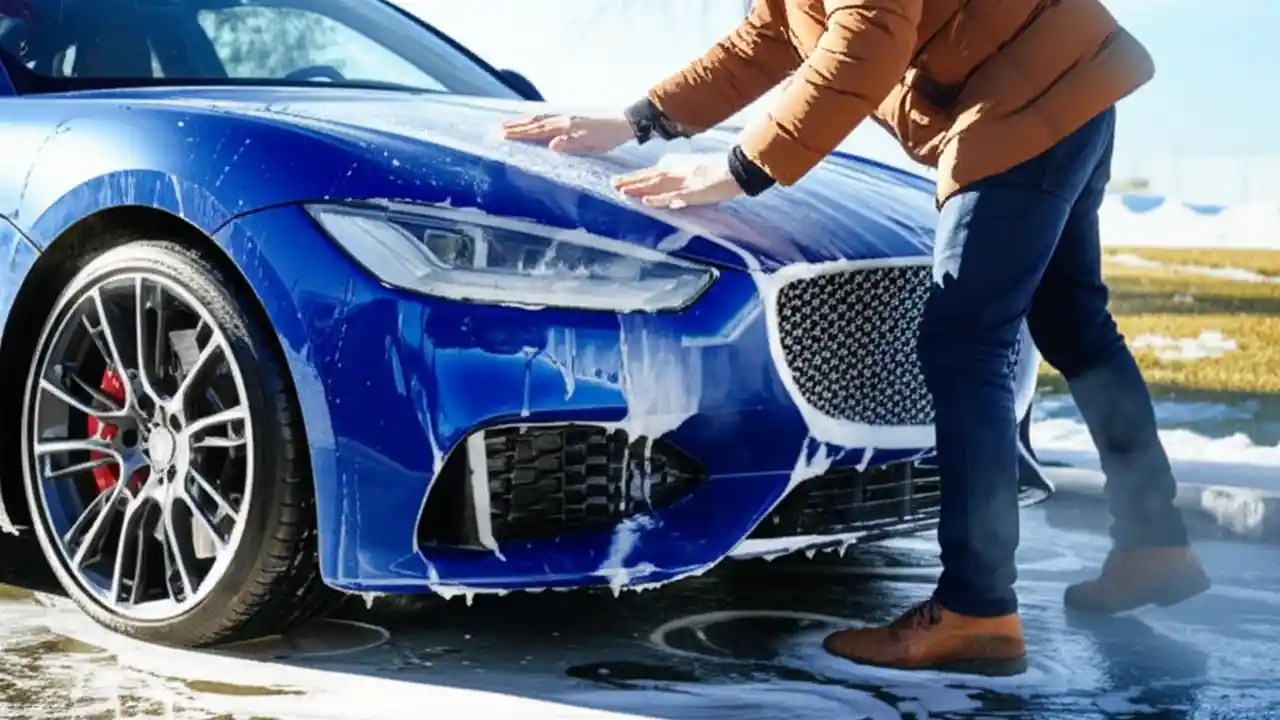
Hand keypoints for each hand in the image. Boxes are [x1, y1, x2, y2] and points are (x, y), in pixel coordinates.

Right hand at [499, 113, 634, 153]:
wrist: (626, 120)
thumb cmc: (610, 136)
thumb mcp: (593, 145)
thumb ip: (572, 144)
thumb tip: (551, 145)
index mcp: (567, 126)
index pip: (538, 130)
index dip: (520, 133)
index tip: (502, 134)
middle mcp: (564, 118)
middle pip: (535, 121)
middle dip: (515, 125)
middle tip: (497, 129)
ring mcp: (568, 116)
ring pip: (540, 117)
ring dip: (522, 121)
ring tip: (507, 124)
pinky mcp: (572, 117)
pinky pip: (548, 117)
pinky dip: (535, 118)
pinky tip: (532, 120)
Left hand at [613, 153, 743, 208]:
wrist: (736, 169)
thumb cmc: (717, 169)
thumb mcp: (693, 166)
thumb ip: (678, 172)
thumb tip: (665, 182)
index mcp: (676, 165)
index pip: (649, 172)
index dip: (633, 177)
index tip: (618, 181)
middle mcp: (675, 171)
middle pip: (648, 177)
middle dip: (629, 182)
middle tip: (611, 185)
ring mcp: (683, 181)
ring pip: (655, 185)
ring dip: (638, 189)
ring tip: (622, 193)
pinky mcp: (692, 192)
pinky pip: (672, 197)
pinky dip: (659, 199)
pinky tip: (646, 202)